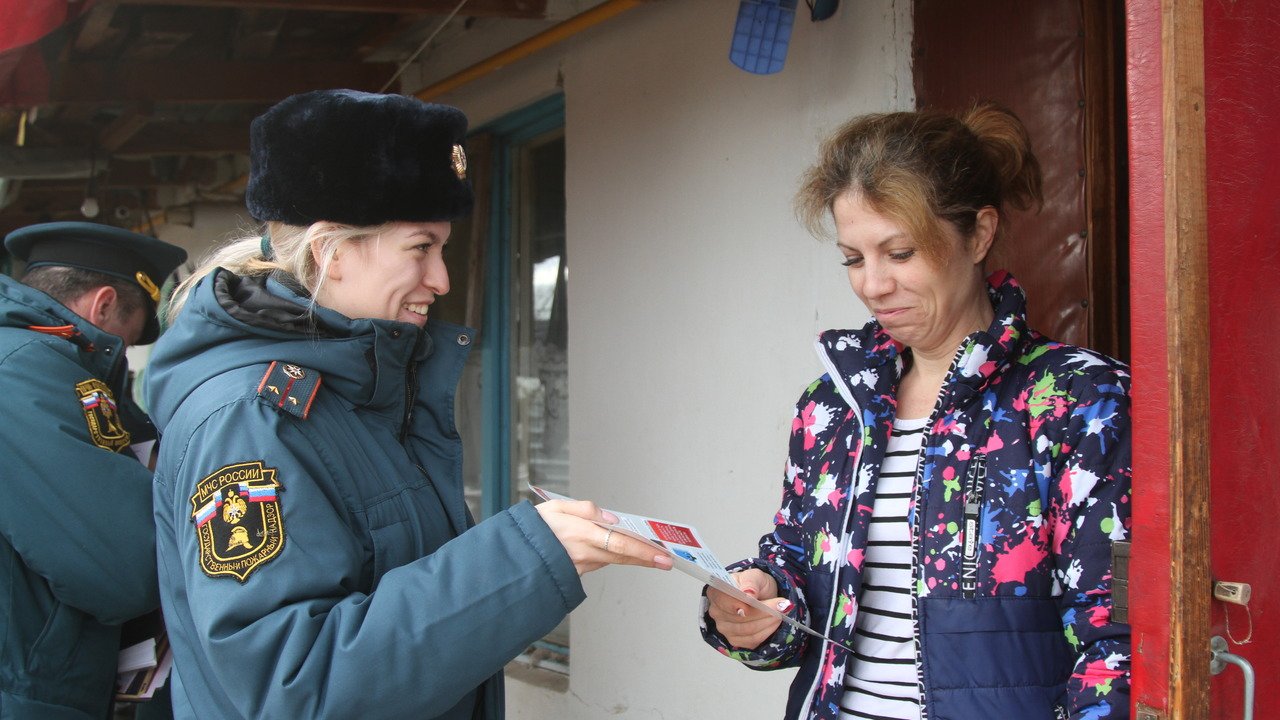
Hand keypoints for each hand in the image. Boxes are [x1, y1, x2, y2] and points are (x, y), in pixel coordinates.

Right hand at [536, 499, 673, 575]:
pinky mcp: (577, 572)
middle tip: (667, 561)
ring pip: (613, 560)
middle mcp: (584, 554)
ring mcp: (581, 566)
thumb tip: (610, 516)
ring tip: (653, 554)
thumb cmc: (533, 528)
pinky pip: (601, 562)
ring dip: (633, 558)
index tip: (663, 556)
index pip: (621, 545)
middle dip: (647, 559)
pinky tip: (625, 552)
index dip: (644, 551)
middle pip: (623, 556)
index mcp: (581, 535)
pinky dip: (614, 557)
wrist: (513, 555)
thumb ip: (584, 509)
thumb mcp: (555, 507)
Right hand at [706, 568, 788, 649]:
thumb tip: (748, 594)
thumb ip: (751, 583)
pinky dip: (767, 631)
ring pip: (748, 630)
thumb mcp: (755, 576)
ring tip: (780, 612)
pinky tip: (774, 622)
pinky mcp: (735, 640)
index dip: (737, 603)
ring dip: (768, 621)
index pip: (723, 600)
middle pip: (738, 617)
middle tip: (781, 605)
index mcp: (716, 592)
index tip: (755, 601)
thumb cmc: (755, 584)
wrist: (761, 596)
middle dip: (762, 612)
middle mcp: (716, 612)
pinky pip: (752, 640)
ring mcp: (724, 628)